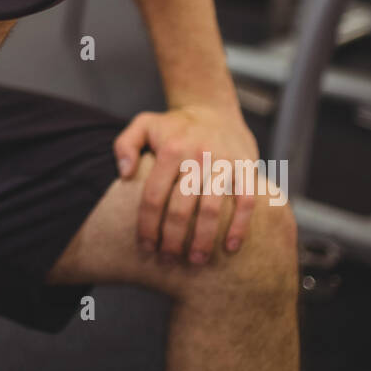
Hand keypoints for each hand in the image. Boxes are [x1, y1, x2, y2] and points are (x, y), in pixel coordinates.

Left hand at [113, 104, 259, 264]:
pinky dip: (240, 226)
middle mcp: (197, 156)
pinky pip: (246, 201)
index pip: (154, 196)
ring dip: (204, 240)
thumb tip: (124, 174)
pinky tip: (231, 247)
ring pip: (212, 209)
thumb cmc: (175, 126)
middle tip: (168, 260)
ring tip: (196, 261)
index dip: (148, 226)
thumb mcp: (144, 125)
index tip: (146, 247)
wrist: (214, 109)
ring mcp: (224, 162)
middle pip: (182, 208)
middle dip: (173, 239)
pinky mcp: (246, 167)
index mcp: (170, 149)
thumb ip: (125, 145)